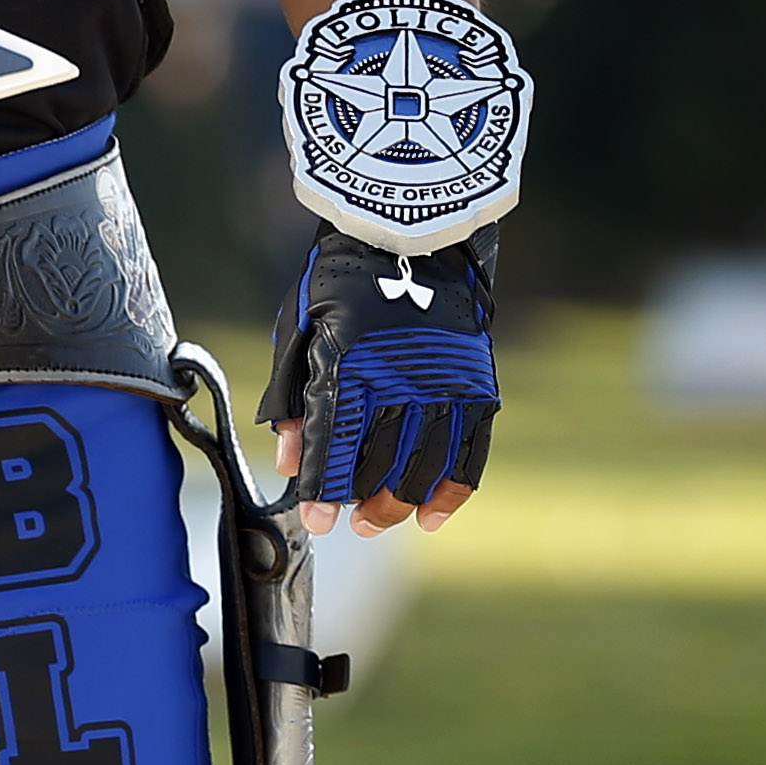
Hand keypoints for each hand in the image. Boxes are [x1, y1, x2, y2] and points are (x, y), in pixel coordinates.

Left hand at [259, 231, 492, 537]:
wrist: (409, 240)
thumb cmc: (339, 285)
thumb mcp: (299, 330)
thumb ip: (291, 397)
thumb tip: (287, 461)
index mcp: (346, 365)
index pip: (332, 446)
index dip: (323, 491)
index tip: (316, 523)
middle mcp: (398, 382)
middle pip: (379, 465)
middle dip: (361, 503)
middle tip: (350, 524)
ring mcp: (444, 388)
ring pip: (422, 469)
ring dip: (400, 504)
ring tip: (379, 521)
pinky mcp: (477, 390)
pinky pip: (468, 457)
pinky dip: (450, 493)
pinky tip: (431, 518)